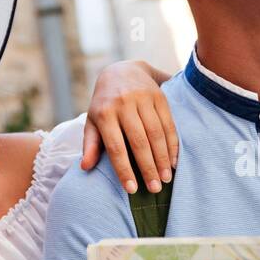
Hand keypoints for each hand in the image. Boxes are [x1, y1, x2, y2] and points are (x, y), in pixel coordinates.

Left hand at [82, 60, 177, 194]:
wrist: (123, 70)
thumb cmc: (105, 103)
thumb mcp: (93, 120)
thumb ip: (90, 143)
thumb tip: (85, 167)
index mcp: (104, 113)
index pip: (115, 147)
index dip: (124, 169)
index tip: (132, 189)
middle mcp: (124, 104)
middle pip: (139, 142)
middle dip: (148, 168)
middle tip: (155, 189)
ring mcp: (143, 99)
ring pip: (156, 134)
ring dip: (163, 159)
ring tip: (166, 178)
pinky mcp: (159, 97)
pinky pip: (168, 124)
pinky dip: (172, 144)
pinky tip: (174, 161)